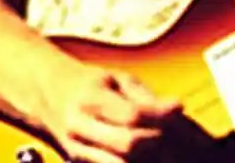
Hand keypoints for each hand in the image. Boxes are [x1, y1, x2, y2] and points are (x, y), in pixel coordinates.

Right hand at [37, 64, 182, 162]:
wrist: (49, 97)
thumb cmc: (89, 85)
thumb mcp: (116, 79)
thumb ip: (144, 97)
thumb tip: (176, 109)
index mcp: (91, 100)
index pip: (132, 115)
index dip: (161, 115)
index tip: (180, 107)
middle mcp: (81, 129)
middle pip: (130, 145)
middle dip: (162, 143)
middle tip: (185, 138)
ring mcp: (80, 151)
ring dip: (153, 159)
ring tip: (176, 153)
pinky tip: (154, 157)